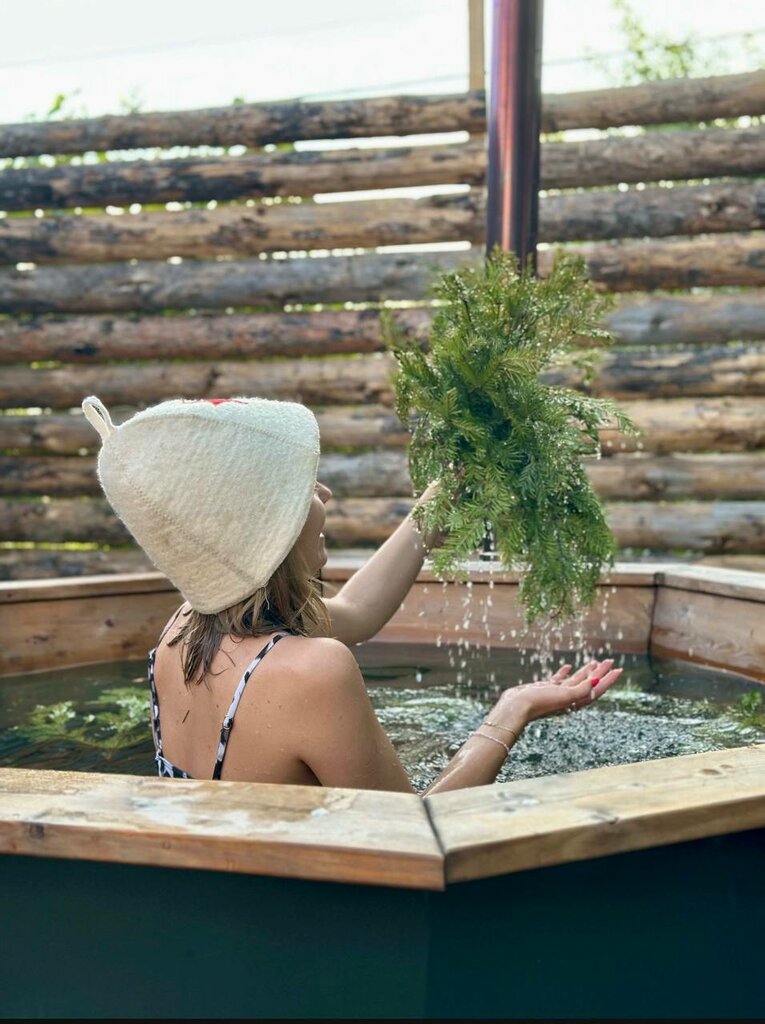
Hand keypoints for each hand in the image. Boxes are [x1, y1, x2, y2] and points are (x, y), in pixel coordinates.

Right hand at [494, 659, 622, 726]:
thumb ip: (581, 689)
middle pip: (589, 684)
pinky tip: (568, 666)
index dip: (608, 679)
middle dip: (600, 673)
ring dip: (586, 671)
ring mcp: (557, 693)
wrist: (517, 706)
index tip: (618, 669)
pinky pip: (559, 679)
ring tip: (594, 662)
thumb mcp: (564, 696)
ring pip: (576, 681)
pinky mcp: (545, 689)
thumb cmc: (540, 702)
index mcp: (575, 701)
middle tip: (609, 661)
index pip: (596, 689)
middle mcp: (568, 698)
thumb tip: (597, 683)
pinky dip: (565, 673)